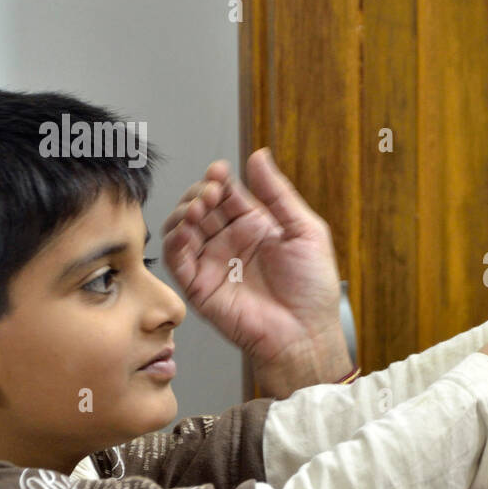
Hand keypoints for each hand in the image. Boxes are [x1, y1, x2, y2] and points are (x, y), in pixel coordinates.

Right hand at [162, 148, 350, 395]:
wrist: (306, 332)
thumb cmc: (312, 289)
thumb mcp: (305, 231)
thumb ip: (278, 194)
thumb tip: (259, 156)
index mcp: (256, 226)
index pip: (227, 193)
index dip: (219, 179)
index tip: (220, 171)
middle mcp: (231, 242)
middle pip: (201, 206)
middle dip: (200, 193)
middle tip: (211, 192)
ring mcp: (213, 263)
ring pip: (182, 228)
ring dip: (184, 212)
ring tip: (199, 208)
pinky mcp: (199, 286)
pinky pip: (176, 259)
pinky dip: (175, 241)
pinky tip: (187, 230)